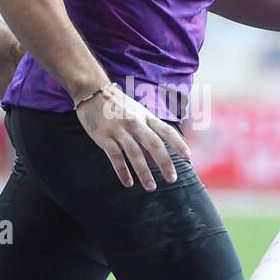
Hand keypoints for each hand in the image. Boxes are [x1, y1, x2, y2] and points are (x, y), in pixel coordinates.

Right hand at [75, 82, 191, 189]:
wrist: (92, 92)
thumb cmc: (117, 106)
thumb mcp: (137, 112)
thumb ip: (148, 131)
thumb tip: (159, 156)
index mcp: (145, 116)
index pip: (166, 130)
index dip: (178, 143)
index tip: (188, 157)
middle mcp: (134, 122)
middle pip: (154, 143)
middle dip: (165, 162)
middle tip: (172, 179)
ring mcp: (118, 129)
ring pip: (135, 153)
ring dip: (144, 172)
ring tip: (151, 187)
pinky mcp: (103, 136)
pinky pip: (115, 156)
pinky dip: (123, 171)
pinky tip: (128, 183)